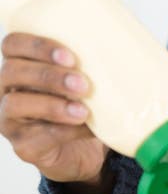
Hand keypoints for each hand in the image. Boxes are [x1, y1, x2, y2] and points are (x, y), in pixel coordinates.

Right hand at [0, 32, 109, 188]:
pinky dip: (65, 130)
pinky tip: (85, 126)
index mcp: (21, 63)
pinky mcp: (23, 146)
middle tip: (82, 83)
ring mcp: (10, 119)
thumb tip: (128, 45)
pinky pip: (37, 136)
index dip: (37, 45)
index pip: (12, 44)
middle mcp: (7, 88)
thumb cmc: (82, 102)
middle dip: (49, 75)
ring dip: (52, 104)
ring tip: (84, 109)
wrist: (84, 150)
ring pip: (16, 104)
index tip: (70, 56)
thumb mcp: (84, 77)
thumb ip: (92, 61)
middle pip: (12, 71)